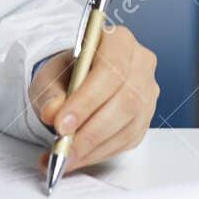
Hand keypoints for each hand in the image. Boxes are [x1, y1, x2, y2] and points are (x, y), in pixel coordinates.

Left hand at [29, 21, 157, 173]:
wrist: (78, 81)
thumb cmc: (67, 73)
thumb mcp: (50, 75)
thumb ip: (49, 92)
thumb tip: (53, 112)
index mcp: (119, 41)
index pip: (111, 71)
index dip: (87, 100)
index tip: (61, 124)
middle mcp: (141, 64)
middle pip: (125, 101)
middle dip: (90, 130)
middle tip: (62, 147)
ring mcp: (148, 93)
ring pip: (128, 125)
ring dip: (94, 147)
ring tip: (64, 158)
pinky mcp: (146, 118)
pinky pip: (127, 141)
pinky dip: (100, 153)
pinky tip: (78, 157)